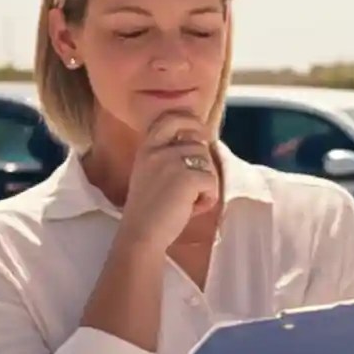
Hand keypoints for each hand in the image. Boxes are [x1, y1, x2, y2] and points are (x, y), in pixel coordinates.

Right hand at [117, 110, 220, 250]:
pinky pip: (212, 182)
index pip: (172, 118)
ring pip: (208, 163)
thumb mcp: (150, 173)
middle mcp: (158, 150)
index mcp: (147, 147)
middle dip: (201, 166)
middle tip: (188, 188)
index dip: (191, 121)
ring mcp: (172, 162)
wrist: (141, 235)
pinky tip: (191, 209)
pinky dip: (207, 199)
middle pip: (198, 144)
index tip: (201, 133)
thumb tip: (201, 140)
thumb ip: (168, 154)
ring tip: (186, 201)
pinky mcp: (188, 178)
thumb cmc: (149, 210)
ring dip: (205, 184)